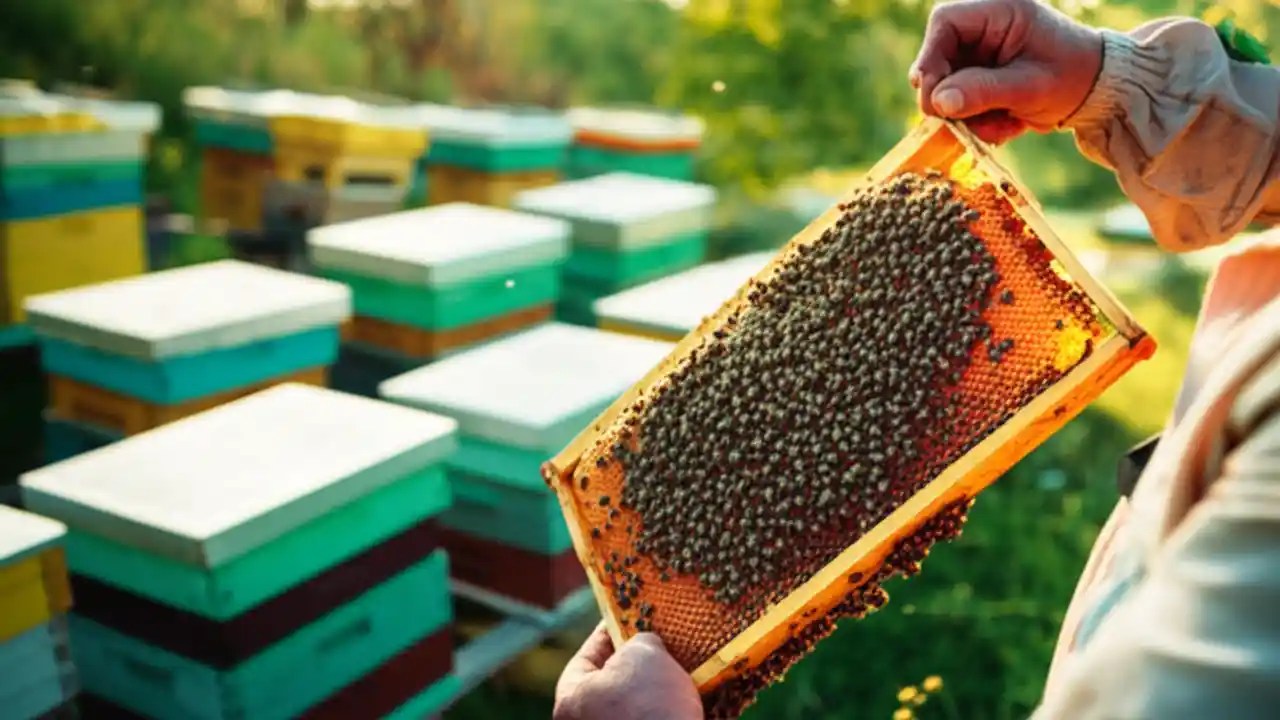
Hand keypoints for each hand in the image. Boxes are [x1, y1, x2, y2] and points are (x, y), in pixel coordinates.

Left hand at [554, 623, 702, 719]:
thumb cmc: (649, 707)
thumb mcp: (644, 654)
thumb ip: (640, 641)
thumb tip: (647, 644)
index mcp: (571, 702)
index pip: (586, 657)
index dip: (609, 632)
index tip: (630, 617)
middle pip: (613, 683)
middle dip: (638, 660)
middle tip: (661, 639)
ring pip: (638, 704)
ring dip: (660, 685)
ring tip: (685, 662)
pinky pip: (657, 718)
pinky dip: (673, 707)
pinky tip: (694, 690)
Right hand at [909, 0, 1103, 143]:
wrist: (1098, 92)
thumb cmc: (1072, 78)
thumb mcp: (1029, 87)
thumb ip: (983, 91)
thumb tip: (938, 102)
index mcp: (1000, 11)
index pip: (945, 22)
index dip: (930, 57)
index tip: (933, 96)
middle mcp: (985, 26)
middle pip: (938, 54)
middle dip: (947, 94)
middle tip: (962, 123)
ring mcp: (980, 51)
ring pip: (946, 82)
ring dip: (965, 113)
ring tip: (1000, 126)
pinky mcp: (980, 74)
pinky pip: (959, 98)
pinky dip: (976, 118)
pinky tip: (1005, 124)